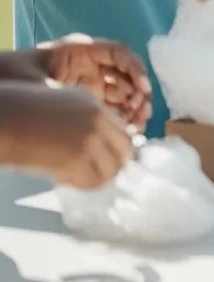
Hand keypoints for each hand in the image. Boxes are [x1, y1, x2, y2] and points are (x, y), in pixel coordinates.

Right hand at [0, 82, 133, 188]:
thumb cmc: (15, 115)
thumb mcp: (55, 107)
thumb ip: (78, 121)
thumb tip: (94, 148)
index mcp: (90, 101)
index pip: (121, 128)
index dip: (112, 148)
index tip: (99, 159)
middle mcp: (97, 116)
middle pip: (126, 148)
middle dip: (111, 164)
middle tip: (90, 173)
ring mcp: (90, 135)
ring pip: (114, 168)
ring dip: (96, 177)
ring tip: (73, 177)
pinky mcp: (78, 156)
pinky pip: (94, 180)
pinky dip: (82, 185)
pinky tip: (64, 180)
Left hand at [40, 34, 151, 126]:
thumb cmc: (11, 76)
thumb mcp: (37, 82)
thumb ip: (64, 94)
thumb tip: (96, 111)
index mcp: (79, 50)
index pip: (118, 53)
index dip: (135, 69)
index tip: (141, 90)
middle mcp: (89, 64)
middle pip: (125, 73)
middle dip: (137, 92)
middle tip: (140, 112)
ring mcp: (89, 81)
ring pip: (122, 91)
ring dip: (134, 106)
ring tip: (137, 124)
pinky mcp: (86, 99)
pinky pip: (111, 105)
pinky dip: (122, 116)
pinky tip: (128, 129)